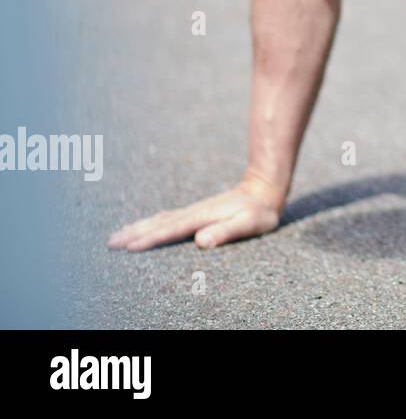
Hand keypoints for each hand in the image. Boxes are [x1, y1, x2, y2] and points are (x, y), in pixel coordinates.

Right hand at [106, 169, 284, 251]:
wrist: (264, 189)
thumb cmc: (259, 211)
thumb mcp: (248, 223)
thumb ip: (226, 232)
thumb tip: (201, 242)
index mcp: (203, 217)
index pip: (171, 230)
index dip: (150, 240)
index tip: (129, 247)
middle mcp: (194, 212)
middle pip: (158, 224)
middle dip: (134, 233)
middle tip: (110, 243)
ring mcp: (193, 211)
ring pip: (159, 220)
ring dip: (138, 227)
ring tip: (116, 235)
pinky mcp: (196, 212)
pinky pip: (167, 218)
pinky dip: (150, 222)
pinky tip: (143, 226)